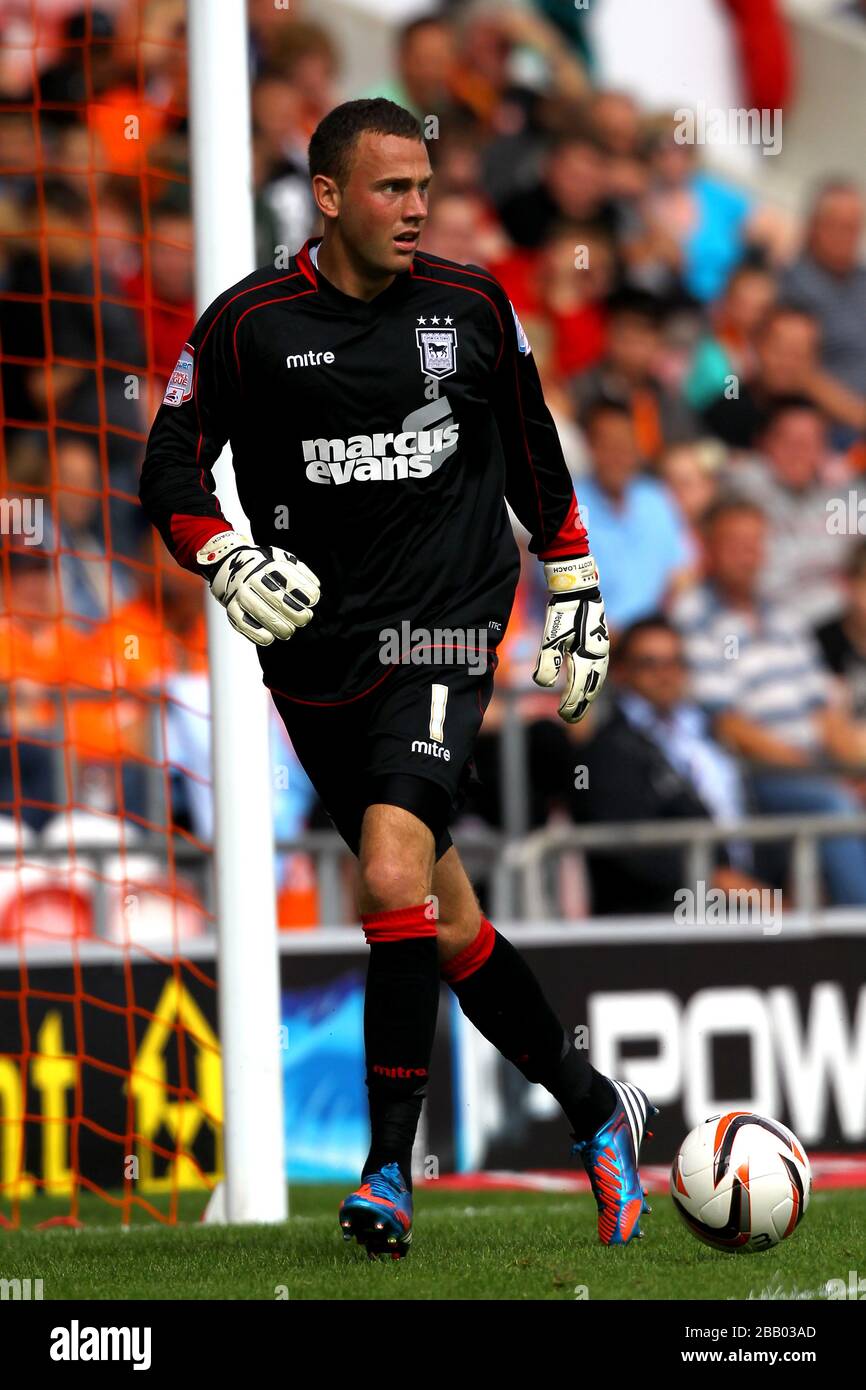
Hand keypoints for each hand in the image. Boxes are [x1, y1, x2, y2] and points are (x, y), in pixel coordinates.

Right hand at [196, 530, 319, 647]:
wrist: (232, 566)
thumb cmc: (267, 570)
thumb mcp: (285, 561)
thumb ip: (302, 573)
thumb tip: (315, 587)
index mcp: (268, 565)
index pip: (287, 577)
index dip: (303, 590)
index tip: (313, 600)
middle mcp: (252, 578)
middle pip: (274, 597)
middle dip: (294, 611)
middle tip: (304, 618)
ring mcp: (240, 593)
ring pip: (259, 611)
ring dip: (278, 625)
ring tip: (289, 631)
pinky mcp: (232, 608)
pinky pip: (242, 623)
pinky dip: (256, 634)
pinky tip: (270, 637)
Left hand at [532, 554, 608, 722]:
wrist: (579, 591)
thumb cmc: (563, 614)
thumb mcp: (551, 638)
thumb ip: (548, 662)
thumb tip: (544, 685)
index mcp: (586, 657)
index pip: (578, 689)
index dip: (570, 704)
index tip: (562, 715)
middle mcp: (598, 657)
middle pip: (591, 689)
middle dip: (580, 705)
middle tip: (569, 719)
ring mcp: (602, 652)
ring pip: (597, 681)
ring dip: (588, 696)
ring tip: (579, 708)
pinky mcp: (601, 646)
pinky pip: (599, 671)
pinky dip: (593, 683)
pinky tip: (587, 687)